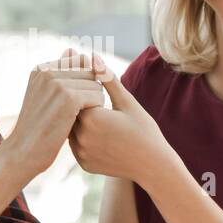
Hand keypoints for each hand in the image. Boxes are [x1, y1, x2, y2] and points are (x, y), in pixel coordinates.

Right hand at [1, 52, 106, 181]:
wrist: (23, 153)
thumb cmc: (37, 128)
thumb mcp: (44, 96)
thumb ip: (59, 74)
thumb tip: (71, 49)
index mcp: (41, 69)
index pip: (79, 63)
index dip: (82, 84)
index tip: (71, 104)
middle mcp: (48, 71)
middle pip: (89, 73)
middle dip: (90, 91)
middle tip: (78, 113)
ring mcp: (57, 83)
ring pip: (96, 85)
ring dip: (94, 102)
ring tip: (79, 118)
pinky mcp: (69, 98)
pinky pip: (97, 97)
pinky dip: (96, 111)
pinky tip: (84, 122)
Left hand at [68, 53, 170, 184]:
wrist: (153, 167)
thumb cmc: (144, 130)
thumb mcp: (127, 102)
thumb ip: (107, 79)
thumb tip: (92, 56)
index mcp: (92, 118)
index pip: (76, 94)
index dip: (78, 83)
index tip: (75, 69)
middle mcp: (82, 137)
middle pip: (70, 111)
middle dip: (73, 99)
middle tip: (72, 86)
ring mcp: (81, 153)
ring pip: (70, 128)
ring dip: (74, 117)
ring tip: (80, 106)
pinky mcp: (84, 164)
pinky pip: (75, 144)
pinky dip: (79, 135)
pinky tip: (84, 126)